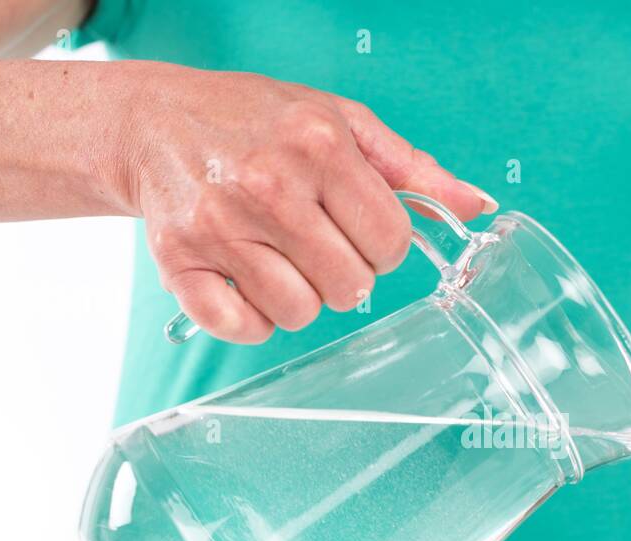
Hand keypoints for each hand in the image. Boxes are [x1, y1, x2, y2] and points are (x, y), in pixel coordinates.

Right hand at [113, 63, 495, 342]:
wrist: (154, 122)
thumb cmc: (257, 122)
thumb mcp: (342, 123)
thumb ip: (411, 170)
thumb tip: (476, 206)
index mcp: (319, 146)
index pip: (391, 242)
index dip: (382, 244)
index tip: (357, 227)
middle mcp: (270, 185)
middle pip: (351, 286)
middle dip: (344, 273)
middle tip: (315, 242)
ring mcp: (220, 227)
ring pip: (301, 313)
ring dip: (299, 297)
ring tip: (278, 257)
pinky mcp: (179, 262)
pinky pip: (243, 328)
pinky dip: (251, 318)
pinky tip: (245, 281)